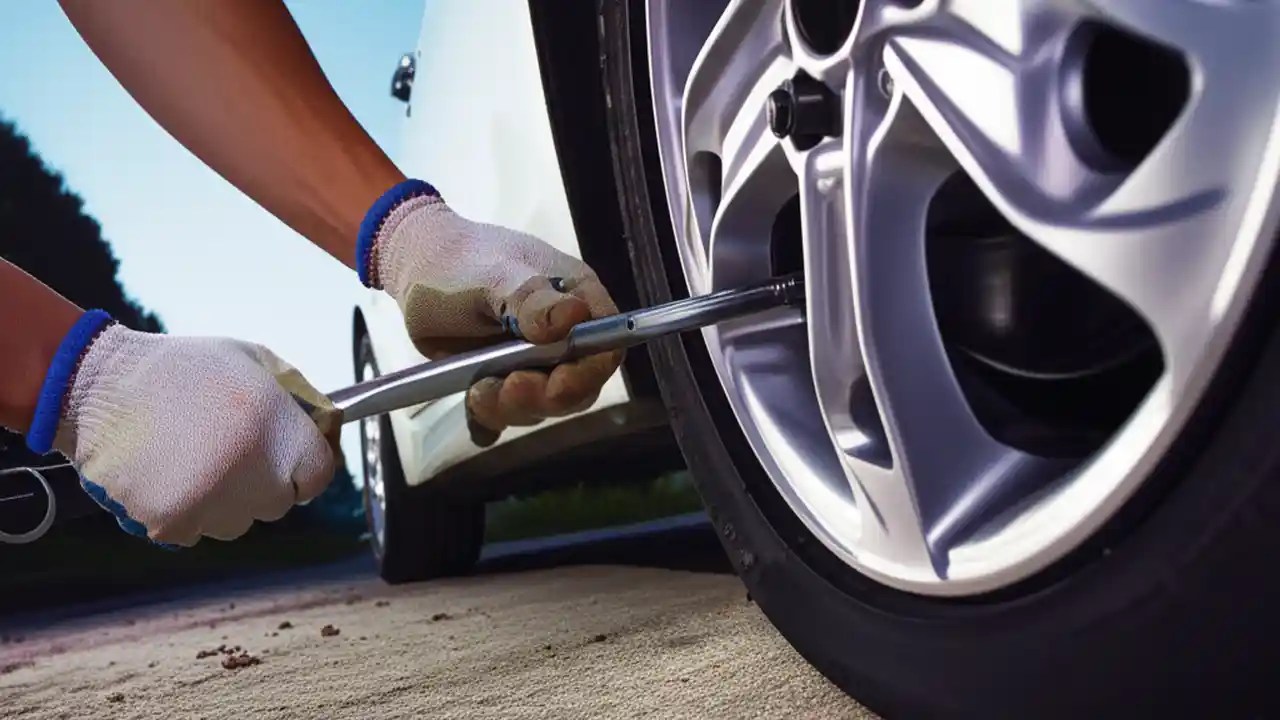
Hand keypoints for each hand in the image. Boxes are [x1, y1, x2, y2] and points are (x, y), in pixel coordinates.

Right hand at [45, 321, 339, 546]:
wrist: (96, 386)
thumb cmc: (181, 370)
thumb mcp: (254, 361)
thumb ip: (298, 398)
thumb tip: (328, 427)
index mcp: (276, 429)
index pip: (318, 476)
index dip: (304, 469)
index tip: (289, 462)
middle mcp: (250, 470)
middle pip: (278, 503)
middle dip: (262, 482)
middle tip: (230, 451)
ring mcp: (210, 501)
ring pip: (237, 523)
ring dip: (224, 502)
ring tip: (193, 459)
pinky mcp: (171, 521)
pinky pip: (195, 531)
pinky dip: (184, 511)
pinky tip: (167, 474)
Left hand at [361, 182, 623, 445]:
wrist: (415, 266)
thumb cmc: (460, 260)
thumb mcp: (495, 274)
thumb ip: (532, 299)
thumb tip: (574, 317)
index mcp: (576, 300)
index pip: (605, 347)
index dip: (588, 373)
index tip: (557, 384)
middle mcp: (563, 335)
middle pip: (577, 386)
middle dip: (543, 398)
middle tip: (506, 388)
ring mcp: (533, 361)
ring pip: (540, 404)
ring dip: (511, 408)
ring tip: (477, 390)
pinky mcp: (502, 379)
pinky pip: (506, 412)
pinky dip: (490, 419)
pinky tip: (473, 409)